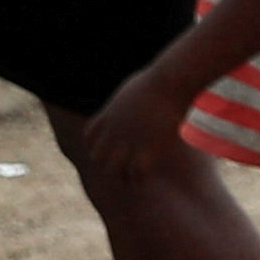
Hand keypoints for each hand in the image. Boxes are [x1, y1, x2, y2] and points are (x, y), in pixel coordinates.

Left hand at [71, 66, 195, 189]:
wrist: (169, 82)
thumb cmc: (160, 79)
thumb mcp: (136, 87)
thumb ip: (132, 97)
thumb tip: (139, 94)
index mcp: (110, 115)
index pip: (90, 136)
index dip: (96, 146)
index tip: (110, 149)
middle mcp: (115, 130)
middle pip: (97, 157)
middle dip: (106, 165)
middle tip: (120, 169)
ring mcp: (130, 140)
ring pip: (114, 170)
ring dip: (121, 177)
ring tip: (131, 181)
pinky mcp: (149, 147)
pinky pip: (137, 173)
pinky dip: (139, 179)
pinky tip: (146, 177)